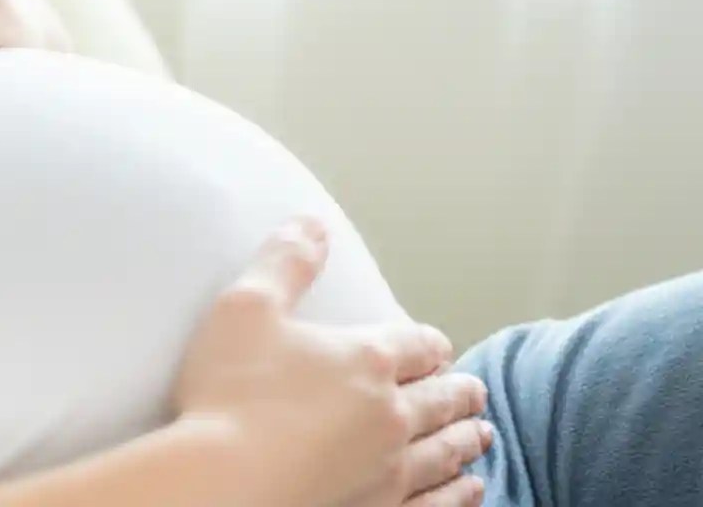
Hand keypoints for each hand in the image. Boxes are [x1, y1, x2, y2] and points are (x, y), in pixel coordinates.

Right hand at [175, 218, 491, 506]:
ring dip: (467, 439)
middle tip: (475, 392)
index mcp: (368, 358)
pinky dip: (459, 494)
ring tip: (482, 436)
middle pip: (441, 398)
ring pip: (446, 451)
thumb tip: (313, 224)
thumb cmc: (227, 397)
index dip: (431, 344)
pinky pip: (437, 504)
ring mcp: (390, 470)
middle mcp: (392, 414)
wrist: (219, 486)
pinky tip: (470, 490)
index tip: (439, 350)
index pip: (418, 344)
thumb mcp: (246, 307)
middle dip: (460, 392)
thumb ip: (285, 262)